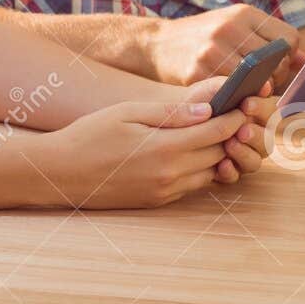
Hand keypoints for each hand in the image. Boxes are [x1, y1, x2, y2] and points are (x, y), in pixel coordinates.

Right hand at [51, 97, 251, 208]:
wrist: (60, 173)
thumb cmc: (89, 135)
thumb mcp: (127, 113)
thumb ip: (170, 113)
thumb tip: (207, 110)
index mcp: (164, 148)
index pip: (217, 131)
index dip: (234, 116)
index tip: (244, 103)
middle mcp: (170, 175)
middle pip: (220, 152)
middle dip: (231, 133)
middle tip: (237, 114)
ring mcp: (165, 191)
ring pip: (210, 172)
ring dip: (218, 153)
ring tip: (216, 132)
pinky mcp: (157, 201)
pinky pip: (192, 184)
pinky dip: (200, 168)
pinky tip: (192, 151)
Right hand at [144, 6, 300, 84]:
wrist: (155, 43)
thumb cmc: (201, 37)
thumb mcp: (233, 27)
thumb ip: (268, 40)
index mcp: (243, 13)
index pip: (288, 39)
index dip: (287, 57)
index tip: (273, 65)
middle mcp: (230, 28)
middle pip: (276, 62)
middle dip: (273, 77)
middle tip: (260, 84)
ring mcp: (214, 50)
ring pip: (257, 81)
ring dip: (255, 92)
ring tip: (245, 91)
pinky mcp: (199, 72)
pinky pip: (232, 92)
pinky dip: (234, 98)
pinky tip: (227, 95)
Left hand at [181, 77, 273, 183]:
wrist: (174, 119)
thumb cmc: (198, 101)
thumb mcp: (212, 89)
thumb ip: (236, 84)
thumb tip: (265, 85)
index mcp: (255, 114)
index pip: (271, 112)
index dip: (262, 108)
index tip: (246, 104)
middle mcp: (254, 137)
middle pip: (267, 140)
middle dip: (256, 135)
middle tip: (243, 129)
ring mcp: (242, 156)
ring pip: (255, 161)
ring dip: (245, 153)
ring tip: (230, 144)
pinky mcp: (227, 171)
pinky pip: (235, 176)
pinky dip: (230, 171)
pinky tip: (222, 164)